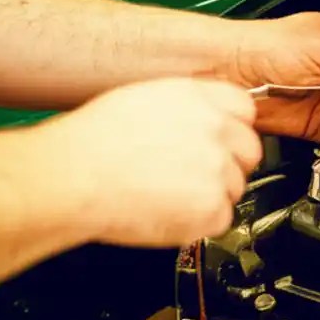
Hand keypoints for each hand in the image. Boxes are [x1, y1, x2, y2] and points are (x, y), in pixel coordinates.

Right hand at [36, 78, 262, 246]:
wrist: (71, 178)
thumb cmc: (91, 143)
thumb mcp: (142, 101)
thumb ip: (185, 110)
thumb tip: (203, 122)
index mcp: (198, 98)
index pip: (245, 109)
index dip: (231, 129)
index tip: (220, 141)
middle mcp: (215, 129)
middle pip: (249, 150)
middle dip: (228, 164)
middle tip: (191, 174)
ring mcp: (218, 169)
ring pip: (235, 187)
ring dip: (211, 194)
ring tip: (167, 193)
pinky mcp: (213, 207)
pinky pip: (221, 218)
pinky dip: (199, 222)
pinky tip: (166, 210)